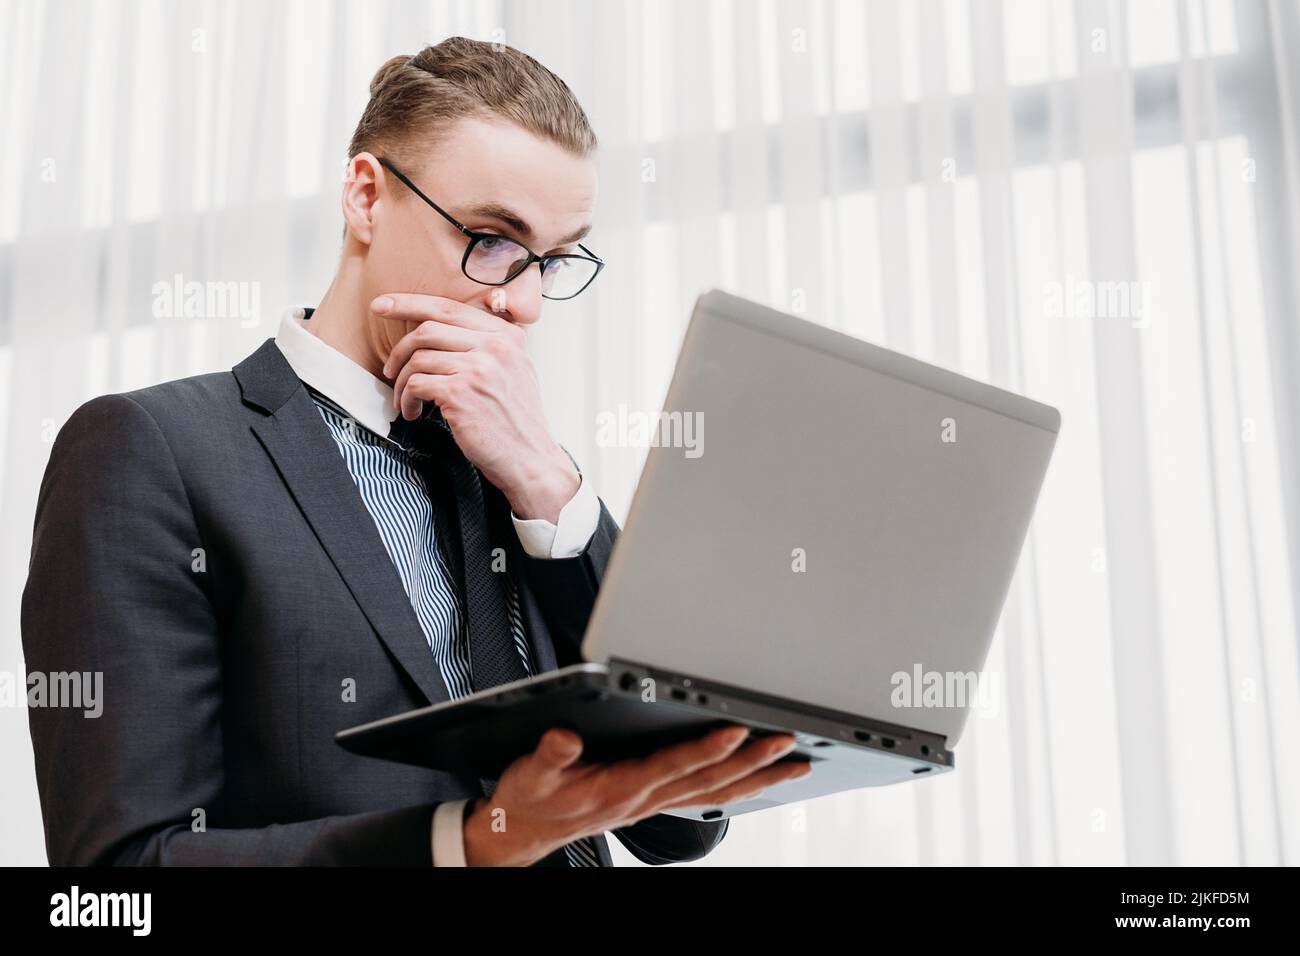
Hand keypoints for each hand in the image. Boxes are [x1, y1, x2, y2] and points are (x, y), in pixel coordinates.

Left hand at [375, 293, 578, 521]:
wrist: (530, 458)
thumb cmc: (517, 420)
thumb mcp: (516, 370)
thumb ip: (489, 345)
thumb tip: (445, 330)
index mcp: (506, 336)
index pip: (449, 307)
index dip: (409, 303)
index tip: (383, 305)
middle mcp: (494, 347)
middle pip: (428, 329)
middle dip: (399, 349)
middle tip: (390, 368)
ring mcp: (477, 369)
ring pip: (418, 358)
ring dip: (402, 382)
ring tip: (405, 400)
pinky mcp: (460, 394)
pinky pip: (416, 384)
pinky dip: (406, 399)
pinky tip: (413, 411)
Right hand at [461, 724, 813, 865]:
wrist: (525, 829)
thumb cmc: (532, 798)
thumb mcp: (532, 772)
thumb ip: (551, 754)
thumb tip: (565, 736)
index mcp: (621, 786)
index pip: (674, 765)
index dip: (707, 748)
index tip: (738, 730)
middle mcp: (646, 797)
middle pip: (711, 780)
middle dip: (754, 763)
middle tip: (790, 744)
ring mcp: (654, 802)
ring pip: (717, 792)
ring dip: (758, 778)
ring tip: (795, 764)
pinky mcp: (655, 801)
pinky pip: (708, 797)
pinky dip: (739, 787)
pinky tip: (759, 778)